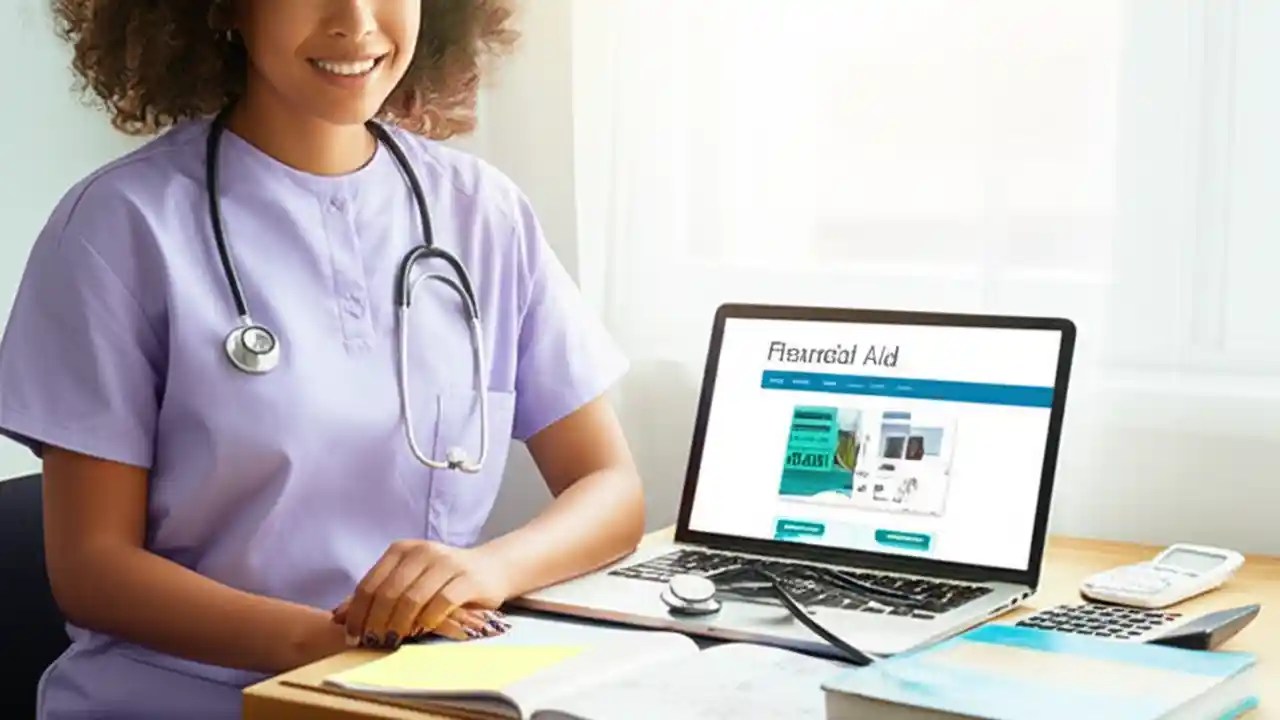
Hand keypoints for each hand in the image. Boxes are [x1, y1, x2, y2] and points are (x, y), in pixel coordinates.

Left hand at [339, 540, 512, 647]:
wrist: (492, 569)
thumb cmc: (443, 580)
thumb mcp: (407, 582)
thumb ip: (375, 596)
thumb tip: (338, 616)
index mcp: (402, 550)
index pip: (370, 583)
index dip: (357, 613)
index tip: (352, 637)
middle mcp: (422, 552)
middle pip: (388, 593)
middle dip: (375, 623)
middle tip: (371, 644)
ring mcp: (447, 563)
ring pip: (412, 598)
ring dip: (399, 625)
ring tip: (393, 642)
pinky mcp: (468, 579)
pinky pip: (441, 603)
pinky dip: (427, 621)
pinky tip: (422, 632)